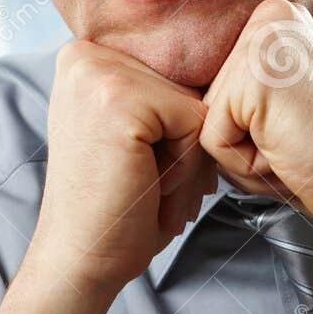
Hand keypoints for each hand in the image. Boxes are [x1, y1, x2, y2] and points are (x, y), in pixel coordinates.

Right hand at [28, 39, 218, 313]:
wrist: (80, 260)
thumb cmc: (115, 205)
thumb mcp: (136, 133)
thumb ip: (161, 93)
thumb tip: (232, 69)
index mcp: (85, 56)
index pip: (174, 77)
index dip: (174, 132)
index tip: (138, 166)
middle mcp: (86, 54)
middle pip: (188, 88)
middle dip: (184, 146)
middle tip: (143, 184)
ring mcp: (100, 74)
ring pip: (197, 108)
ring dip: (187, 160)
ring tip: (146, 187)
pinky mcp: (120, 100)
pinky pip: (196, 126)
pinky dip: (186, 170)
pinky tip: (148, 188)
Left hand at [199, 0, 312, 230]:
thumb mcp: (280, 104)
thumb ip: (239, 91)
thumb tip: (182, 101)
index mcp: (275, 18)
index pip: (216, 86)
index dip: (247, 127)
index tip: (296, 127)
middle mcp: (269, 17)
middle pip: (207, 100)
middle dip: (242, 141)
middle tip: (297, 141)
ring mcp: (262, 43)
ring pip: (205, 122)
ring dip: (243, 155)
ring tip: (293, 146)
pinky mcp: (254, 78)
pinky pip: (212, 141)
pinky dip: (245, 165)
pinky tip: (289, 151)